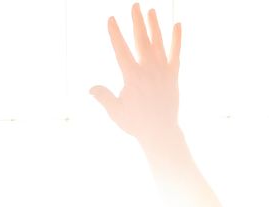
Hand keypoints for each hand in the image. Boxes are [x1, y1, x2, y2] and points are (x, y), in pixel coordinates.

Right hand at [90, 4, 181, 146]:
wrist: (160, 131)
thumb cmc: (135, 123)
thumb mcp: (115, 111)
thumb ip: (104, 97)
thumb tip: (91, 88)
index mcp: (132, 77)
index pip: (121, 50)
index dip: (115, 34)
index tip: (111, 19)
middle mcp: (148, 69)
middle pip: (142, 40)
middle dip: (137, 21)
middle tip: (135, 5)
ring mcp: (162, 70)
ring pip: (158, 42)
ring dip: (154, 25)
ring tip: (151, 11)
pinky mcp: (173, 74)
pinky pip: (175, 53)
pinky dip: (177, 39)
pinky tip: (177, 25)